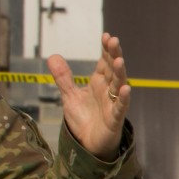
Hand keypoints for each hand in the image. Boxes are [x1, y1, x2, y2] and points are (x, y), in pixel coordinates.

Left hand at [47, 32, 128, 159]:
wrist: (87, 143)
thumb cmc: (83, 118)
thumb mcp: (69, 95)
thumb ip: (63, 77)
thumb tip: (52, 56)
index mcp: (98, 83)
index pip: (103, 63)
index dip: (106, 50)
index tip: (106, 35)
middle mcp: (107, 91)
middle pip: (112, 70)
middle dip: (114, 55)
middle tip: (114, 40)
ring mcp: (112, 104)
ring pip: (119, 86)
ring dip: (120, 73)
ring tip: (119, 60)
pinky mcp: (113, 119)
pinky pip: (120, 107)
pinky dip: (123, 98)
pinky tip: (126, 88)